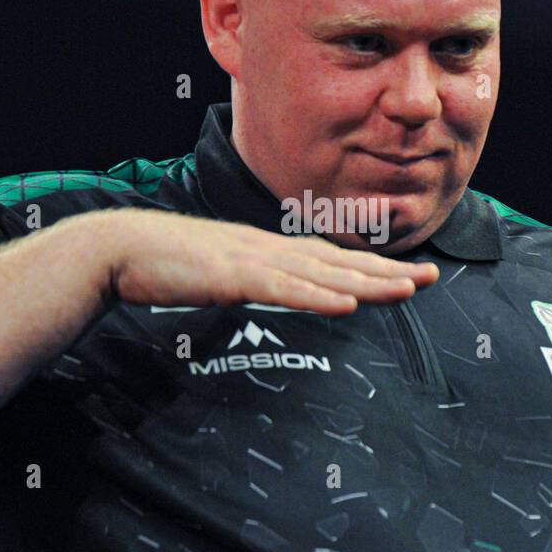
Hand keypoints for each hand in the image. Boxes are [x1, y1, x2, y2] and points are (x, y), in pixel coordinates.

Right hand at [100, 207, 438, 314]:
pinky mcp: (231, 277)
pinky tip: (346, 303)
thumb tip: (273, 290)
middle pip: (338, 261)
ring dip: (366, 281)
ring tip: (406, 288)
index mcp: (265, 250)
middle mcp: (268, 249)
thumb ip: (247, 280)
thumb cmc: (164, 264)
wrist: (120, 249)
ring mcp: (252, 260)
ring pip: (321, 273)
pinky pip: (282, 289)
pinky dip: (317, 296)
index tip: (408, 273)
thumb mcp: (217, 272)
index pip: (329, 258)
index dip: (371, 265)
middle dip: (386, 269)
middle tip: (431, 277)